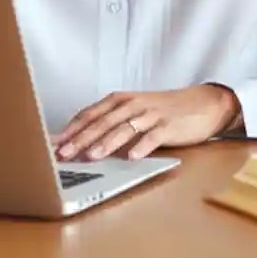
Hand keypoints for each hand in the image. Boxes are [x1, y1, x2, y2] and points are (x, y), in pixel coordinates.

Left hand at [54, 85, 240, 161]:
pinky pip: (153, 137)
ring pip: (124, 128)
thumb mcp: (134, 112)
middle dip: (82, 138)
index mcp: (121, 100)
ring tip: (92, 156)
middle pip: (103, 122)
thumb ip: (111, 124)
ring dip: (106, 143)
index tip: (55, 143)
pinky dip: (141, 146)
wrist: (201, 104)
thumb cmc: (163, 110)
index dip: (72, 128)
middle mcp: (133, 104)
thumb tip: (80, 143)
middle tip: (65, 153)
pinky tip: (131, 157)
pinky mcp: (168, 126)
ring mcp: (151, 114)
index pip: (91, 113)